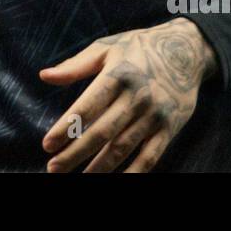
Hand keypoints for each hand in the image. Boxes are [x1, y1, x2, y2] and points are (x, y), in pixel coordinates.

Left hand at [39, 18, 215, 172]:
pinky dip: (133, 173)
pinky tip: (117, 182)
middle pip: (101, 132)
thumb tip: (44, 76)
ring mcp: (154, 115)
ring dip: (98, 168)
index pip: (87, 106)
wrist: (186, 50)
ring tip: (79, 179)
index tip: (47, 145)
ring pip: (122, 148)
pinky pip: (150, 158)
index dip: (66, 128)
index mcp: (117, 75)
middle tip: (53, 168)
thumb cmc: (138, 48)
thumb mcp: (106, 48)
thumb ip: (75, 65)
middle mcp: (136, 97)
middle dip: (75, 153)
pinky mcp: (169, 128)